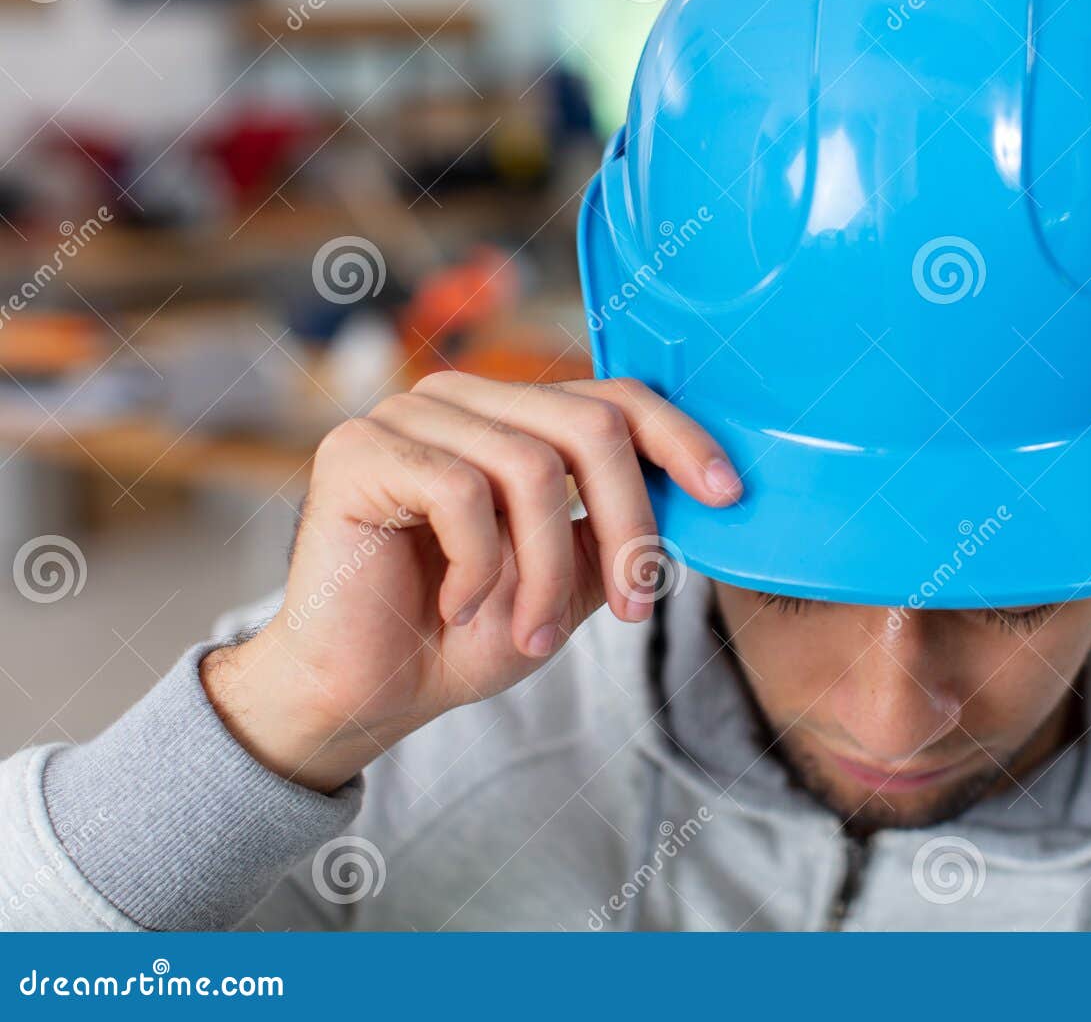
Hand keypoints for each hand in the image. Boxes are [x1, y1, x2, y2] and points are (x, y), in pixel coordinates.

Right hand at [200, 374, 741, 791]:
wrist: (362, 696)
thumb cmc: (461, 636)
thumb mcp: (567, 579)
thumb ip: (616, 527)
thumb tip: (696, 494)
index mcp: (513, 415)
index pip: (615, 397)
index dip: (680, 440)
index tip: (727, 496)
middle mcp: (461, 398)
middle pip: (590, 426)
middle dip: (629, 525)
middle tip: (632, 607)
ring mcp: (406, 415)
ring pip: (532, 467)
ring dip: (546, 571)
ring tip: (532, 631)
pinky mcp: (359, 450)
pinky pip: (461, 493)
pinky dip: (479, 569)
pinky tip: (457, 606)